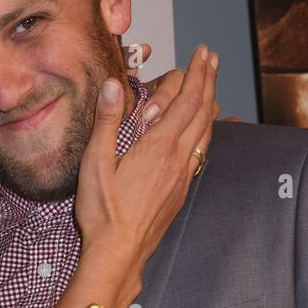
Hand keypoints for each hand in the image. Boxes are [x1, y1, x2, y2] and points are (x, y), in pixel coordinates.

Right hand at [74, 43, 217, 283]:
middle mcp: (178, 159)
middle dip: (209, 81)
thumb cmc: (103, 214)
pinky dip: (206, 131)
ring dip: (210, 104)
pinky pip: (201, 153)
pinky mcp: (181, 191)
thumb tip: (112, 84)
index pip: (187, 100)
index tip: (203, 53)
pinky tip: (203, 130)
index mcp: (158, 148)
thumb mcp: (95, 164)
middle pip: (203, 111)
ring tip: (211, 87)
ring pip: (206, 132)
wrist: (118, 254)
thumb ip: (106, 121)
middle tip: (212, 59)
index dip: (198, 73)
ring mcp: (183, 177)